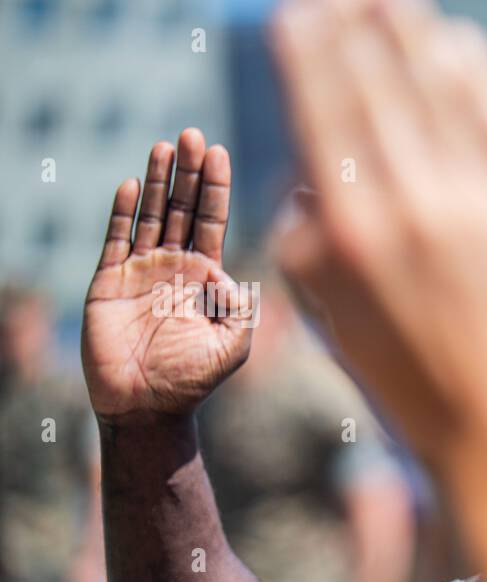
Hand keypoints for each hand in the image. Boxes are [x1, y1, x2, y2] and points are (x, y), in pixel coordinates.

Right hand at [83, 129, 253, 422]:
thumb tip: (234, 276)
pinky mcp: (109, 282)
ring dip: (159, 181)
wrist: (146, 406)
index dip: (216, 188)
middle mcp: (174, 267)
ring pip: (152, 215)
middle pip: (183, 208)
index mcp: (205, 278)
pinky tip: (133, 186)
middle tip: (192, 134)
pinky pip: (116, 240)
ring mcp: (141, 271)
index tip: (219, 153)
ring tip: (164, 145)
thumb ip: (241, 312)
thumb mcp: (232, 347)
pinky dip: (124, 213)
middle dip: (189, 172)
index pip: (212, 222)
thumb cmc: (193, 381)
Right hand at [270, 0, 486, 469]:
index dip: (310, 53)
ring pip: (440, 90)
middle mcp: (414, 206)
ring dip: (413, 36)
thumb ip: (314, 255)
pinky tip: (459, 49)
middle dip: (357, 29)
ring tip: (395, 4)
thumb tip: (306, 186)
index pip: (323, 113)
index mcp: (351, 236)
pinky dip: (475, 76)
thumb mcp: (343, 334)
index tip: (300, 17)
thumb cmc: (428, 400)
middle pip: (379, 86)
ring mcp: (485, 203)